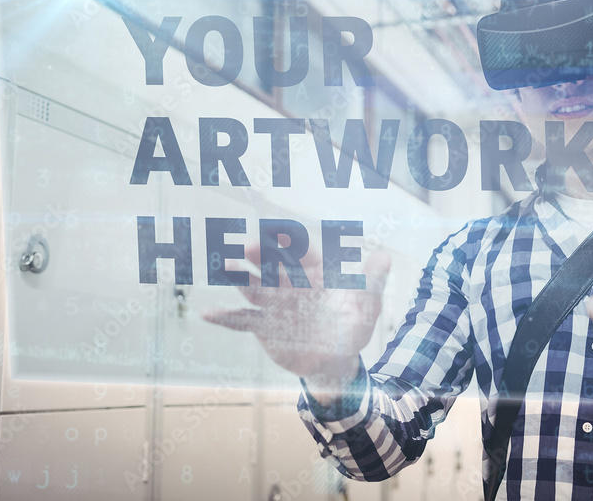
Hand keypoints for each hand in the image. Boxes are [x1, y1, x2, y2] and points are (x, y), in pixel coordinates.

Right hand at [202, 242, 390, 394]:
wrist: (335, 360)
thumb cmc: (351, 326)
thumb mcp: (366, 304)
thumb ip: (372, 281)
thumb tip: (385, 256)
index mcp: (314, 272)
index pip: (300, 251)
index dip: (291, 241)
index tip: (280, 233)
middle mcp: (290, 282)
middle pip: (272, 263)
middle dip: (262, 254)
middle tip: (250, 247)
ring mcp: (274, 303)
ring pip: (254, 287)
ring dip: (240, 278)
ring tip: (225, 267)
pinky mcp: (264, 326)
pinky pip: (242, 321)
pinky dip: (225, 318)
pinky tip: (207, 313)